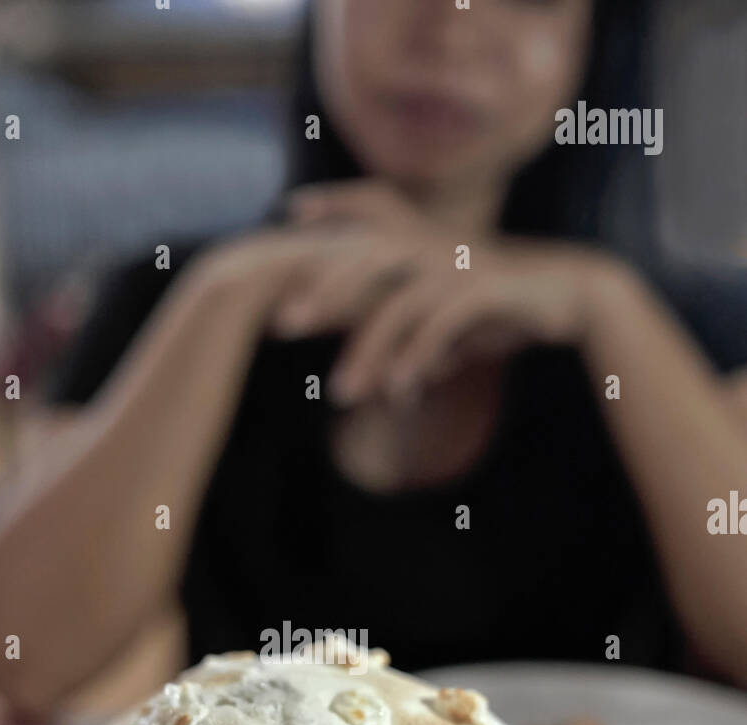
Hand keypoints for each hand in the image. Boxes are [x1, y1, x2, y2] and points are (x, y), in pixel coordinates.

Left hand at [279, 180, 614, 402]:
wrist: (571, 298)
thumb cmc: (504, 305)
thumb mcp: (449, 314)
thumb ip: (409, 330)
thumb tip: (380, 369)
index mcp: (427, 239)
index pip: (373, 207)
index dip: (335, 202)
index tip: (290, 208)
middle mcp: (438, 244)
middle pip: (366, 258)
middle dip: (321, 292)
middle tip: (282, 325)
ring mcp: (460, 267)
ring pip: (398, 305)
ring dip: (367, 352)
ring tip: (342, 394)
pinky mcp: (484, 292)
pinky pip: (439, 326)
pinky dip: (416, 359)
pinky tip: (399, 393)